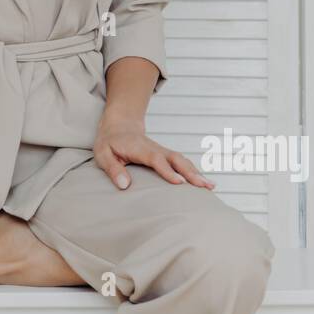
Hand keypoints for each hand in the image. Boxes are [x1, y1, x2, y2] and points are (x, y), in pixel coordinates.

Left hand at [93, 116, 213, 191]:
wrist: (119, 126)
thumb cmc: (109, 142)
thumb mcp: (102, 154)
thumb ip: (113, 169)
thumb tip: (124, 186)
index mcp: (139, 148)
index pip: (156, 159)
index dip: (167, 171)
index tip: (179, 183)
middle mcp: (155, 149)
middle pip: (176, 159)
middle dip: (191, 172)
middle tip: (204, 186)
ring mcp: (162, 151)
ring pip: (182, 160)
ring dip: (196, 173)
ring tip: (210, 187)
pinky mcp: (166, 156)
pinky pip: (182, 163)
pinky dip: (194, 172)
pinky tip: (204, 183)